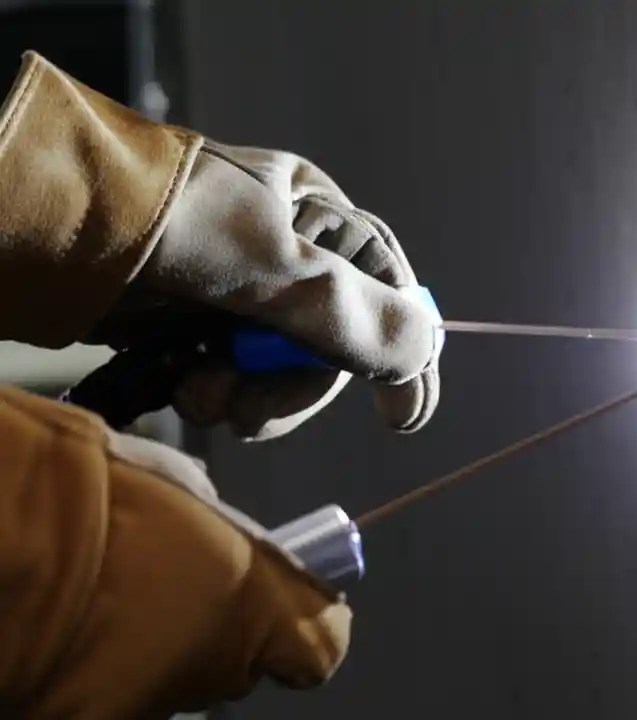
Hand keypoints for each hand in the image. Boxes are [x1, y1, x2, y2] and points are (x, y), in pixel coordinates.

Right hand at [22, 429, 350, 717]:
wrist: (14, 528)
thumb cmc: (103, 492)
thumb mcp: (183, 490)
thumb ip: (219, 524)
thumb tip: (211, 525)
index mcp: (260, 608)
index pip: (320, 649)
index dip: (308, 629)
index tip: (293, 610)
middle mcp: (220, 666)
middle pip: (240, 667)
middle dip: (218, 636)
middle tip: (171, 594)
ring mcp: (159, 700)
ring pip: (178, 685)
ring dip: (158, 657)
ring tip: (109, 609)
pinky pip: (118, 703)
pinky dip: (101, 682)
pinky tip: (74, 642)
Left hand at [89, 142, 441, 439]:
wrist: (41, 229)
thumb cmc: (167, 225)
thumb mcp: (276, 268)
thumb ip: (357, 316)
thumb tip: (423, 353)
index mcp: (314, 215)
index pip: (384, 288)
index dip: (401, 353)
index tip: (403, 418)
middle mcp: (282, 252)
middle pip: (330, 345)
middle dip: (294, 390)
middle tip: (254, 416)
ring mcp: (235, 290)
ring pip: (278, 370)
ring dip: (248, 398)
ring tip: (202, 394)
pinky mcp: (189, 322)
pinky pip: (231, 376)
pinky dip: (214, 394)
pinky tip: (185, 388)